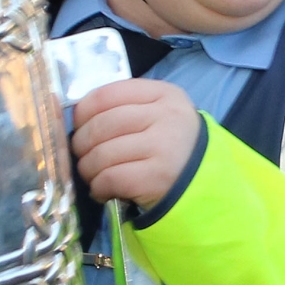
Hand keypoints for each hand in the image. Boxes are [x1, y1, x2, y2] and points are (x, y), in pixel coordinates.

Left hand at [70, 79, 200, 210]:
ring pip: (102, 153)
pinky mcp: (155, 177)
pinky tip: (103, 190)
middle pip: (101, 125)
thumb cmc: (174, 149)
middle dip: (82, 143)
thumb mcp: (160, 116)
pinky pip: (110, 178)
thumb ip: (127, 108)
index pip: (108, 94)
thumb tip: (79, 116)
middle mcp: (166, 117)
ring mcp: (162, 147)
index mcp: (164, 95)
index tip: (78, 124)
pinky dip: (98, 187)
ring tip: (93, 175)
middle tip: (82, 155)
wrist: (205, 186)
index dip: (83, 110)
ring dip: (88, 168)